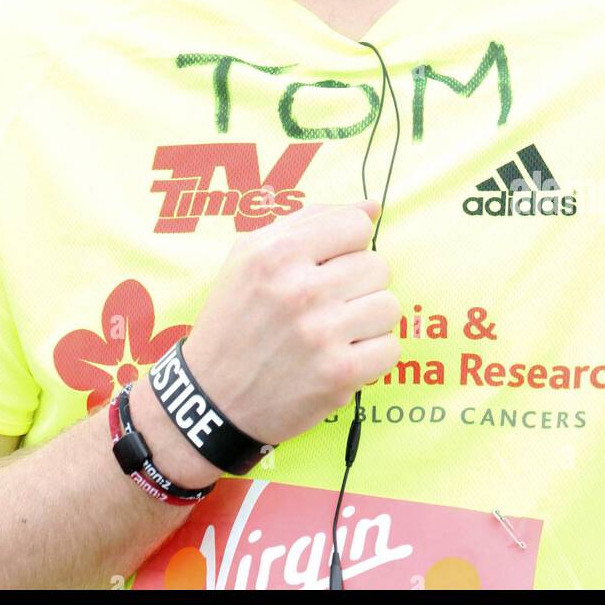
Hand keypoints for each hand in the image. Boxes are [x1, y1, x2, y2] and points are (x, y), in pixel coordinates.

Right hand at [178, 200, 400, 448]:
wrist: (213, 398)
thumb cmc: (236, 320)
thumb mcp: (251, 255)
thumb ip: (311, 220)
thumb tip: (373, 206)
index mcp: (276, 253)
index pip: (356, 226)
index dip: (346, 246)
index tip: (326, 267)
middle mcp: (299, 290)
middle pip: (378, 266)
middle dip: (357, 285)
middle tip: (326, 305)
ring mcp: (321, 334)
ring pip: (389, 306)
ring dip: (367, 321)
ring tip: (334, 332)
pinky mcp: (339, 374)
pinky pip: (391, 348)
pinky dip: (372, 356)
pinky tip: (342, 357)